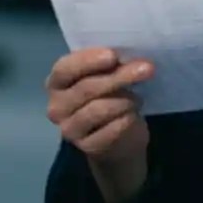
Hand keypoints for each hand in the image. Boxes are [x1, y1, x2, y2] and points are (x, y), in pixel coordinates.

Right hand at [45, 47, 152, 168]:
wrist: (117, 139)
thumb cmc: (109, 97)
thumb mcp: (106, 76)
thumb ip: (108, 65)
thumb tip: (126, 57)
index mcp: (56, 83)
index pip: (64, 69)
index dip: (87, 60)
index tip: (112, 55)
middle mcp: (56, 108)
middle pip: (86, 89)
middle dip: (119, 76)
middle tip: (146, 68)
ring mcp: (70, 130)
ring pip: (100, 109)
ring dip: (125, 100)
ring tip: (137, 98)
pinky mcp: (88, 147)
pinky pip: (113, 128)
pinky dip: (127, 118)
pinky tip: (133, 115)